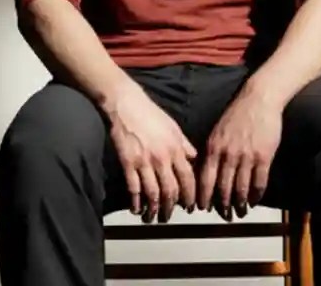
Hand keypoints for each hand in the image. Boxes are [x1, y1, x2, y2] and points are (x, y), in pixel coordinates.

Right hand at [105, 83, 197, 223]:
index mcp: (176, 149)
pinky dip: (136, 202)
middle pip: (171, 190)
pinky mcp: (128, 162)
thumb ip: (184, 145)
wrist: (126, 104)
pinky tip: (136, 209)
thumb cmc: (150, 113)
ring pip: (153, 193)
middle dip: (171, 207)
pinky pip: (134, 188)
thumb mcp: (173, 127)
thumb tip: (194, 158)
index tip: (189, 206)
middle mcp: (162, 158)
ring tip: (152, 217)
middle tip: (169, 216)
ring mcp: (145, 161)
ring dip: (154, 209)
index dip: (189, 196)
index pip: (188, 178)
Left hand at [198, 88, 282, 220]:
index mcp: (213, 148)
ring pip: (240, 189)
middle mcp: (227, 154)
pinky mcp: (263, 156)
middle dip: (222, 206)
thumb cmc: (237, 115)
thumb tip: (204, 172)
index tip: (202, 208)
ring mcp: (246, 156)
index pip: (204, 179)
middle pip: (222, 188)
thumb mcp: (217, 132)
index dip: (203, 196)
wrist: (259, 100)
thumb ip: (211, 152)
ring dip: (239, 204)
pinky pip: (259, 182)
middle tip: (224, 216)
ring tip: (240, 212)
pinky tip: (254, 200)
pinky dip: (256, 195)